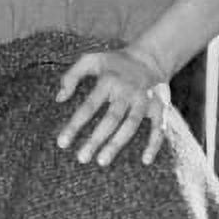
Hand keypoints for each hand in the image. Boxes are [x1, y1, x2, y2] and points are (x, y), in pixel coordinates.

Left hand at [55, 46, 171, 166]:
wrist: (150, 57)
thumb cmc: (114, 62)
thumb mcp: (91, 60)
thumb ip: (71, 76)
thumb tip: (59, 98)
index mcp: (109, 80)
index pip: (89, 106)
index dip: (75, 125)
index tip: (62, 143)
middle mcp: (127, 91)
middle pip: (111, 118)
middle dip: (96, 139)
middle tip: (82, 158)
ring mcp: (145, 99)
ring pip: (131, 124)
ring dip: (118, 143)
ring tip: (102, 161)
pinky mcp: (159, 106)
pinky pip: (158, 127)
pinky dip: (154, 143)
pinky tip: (146, 160)